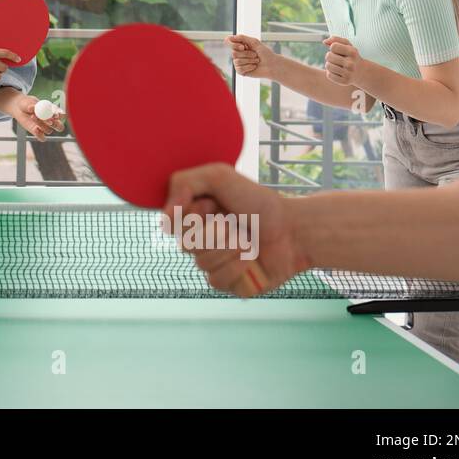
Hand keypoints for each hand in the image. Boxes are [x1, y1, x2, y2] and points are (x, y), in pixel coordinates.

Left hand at [11, 94, 64, 141]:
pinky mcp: (37, 132)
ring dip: (42, 124)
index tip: (55, 114)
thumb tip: (33, 108)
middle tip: (50, 121)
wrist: (19, 107)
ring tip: (33, 116)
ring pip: (49, 130)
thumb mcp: (30, 102)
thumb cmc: (28, 103)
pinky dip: (39, 135)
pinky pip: (42, 138)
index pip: (62, 115)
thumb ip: (33, 106)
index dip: (61, 115)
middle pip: (59, 127)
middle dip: (56, 125)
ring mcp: (44, 127)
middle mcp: (51, 121)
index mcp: (53, 112)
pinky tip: (35, 129)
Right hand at [164, 163, 309, 296]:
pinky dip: (237, 267)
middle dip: (214, 231)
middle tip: (235, 223)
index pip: (172, 222)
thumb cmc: (258, 202)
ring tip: (248, 240)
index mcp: (193, 216)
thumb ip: (184, 182)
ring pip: (201, 262)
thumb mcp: (219, 176)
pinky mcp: (226, 282)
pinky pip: (216, 280)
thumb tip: (165, 215)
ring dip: (230, 247)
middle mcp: (199, 239)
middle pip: (185, 243)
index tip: (213, 204)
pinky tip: (251, 260)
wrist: (293, 231)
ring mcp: (212, 262)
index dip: (193, 214)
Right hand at [226, 34, 277, 79]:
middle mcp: (238, 54)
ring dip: (250, 61)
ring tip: (256, 61)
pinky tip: (254, 66)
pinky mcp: (240, 71)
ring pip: (237, 61)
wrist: (272, 65)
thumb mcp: (254, 42)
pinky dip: (249, 67)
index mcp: (240, 46)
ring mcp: (238, 63)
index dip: (234, 45)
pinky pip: (240, 68)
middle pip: (234, 53)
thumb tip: (229, 37)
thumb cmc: (265, 53)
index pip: (229, 42)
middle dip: (247, 54)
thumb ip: (242, 38)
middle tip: (255, 55)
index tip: (243, 47)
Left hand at [323, 36, 365, 86]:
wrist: (361, 71)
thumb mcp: (347, 45)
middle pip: (328, 56)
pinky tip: (337, 72)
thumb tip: (324, 42)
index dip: (333, 48)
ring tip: (336, 65)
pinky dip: (330, 73)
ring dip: (329, 64)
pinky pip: (329, 75)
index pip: (333, 46)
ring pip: (327, 66)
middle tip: (336, 58)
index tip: (338, 51)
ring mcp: (348, 73)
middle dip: (330, 56)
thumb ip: (335, 39)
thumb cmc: (351, 56)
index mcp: (352, 52)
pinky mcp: (344, 81)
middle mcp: (351, 63)